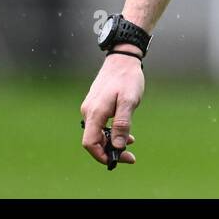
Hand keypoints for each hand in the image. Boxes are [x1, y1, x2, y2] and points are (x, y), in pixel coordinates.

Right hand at [80, 50, 143, 165]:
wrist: (123, 58)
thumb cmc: (127, 79)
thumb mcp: (128, 102)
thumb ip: (122, 124)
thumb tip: (117, 146)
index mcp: (94, 113)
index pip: (90, 143)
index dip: (102, 156)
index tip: (119, 160)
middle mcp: (88, 112)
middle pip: (93, 141)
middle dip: (110, 151)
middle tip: (129, 155)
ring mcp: (91, 108)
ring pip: (98, 133)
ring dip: (112, 141)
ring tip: (131, 143)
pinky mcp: (96, 104)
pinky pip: (100, 124)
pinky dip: (111, 132)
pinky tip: (125, 133)